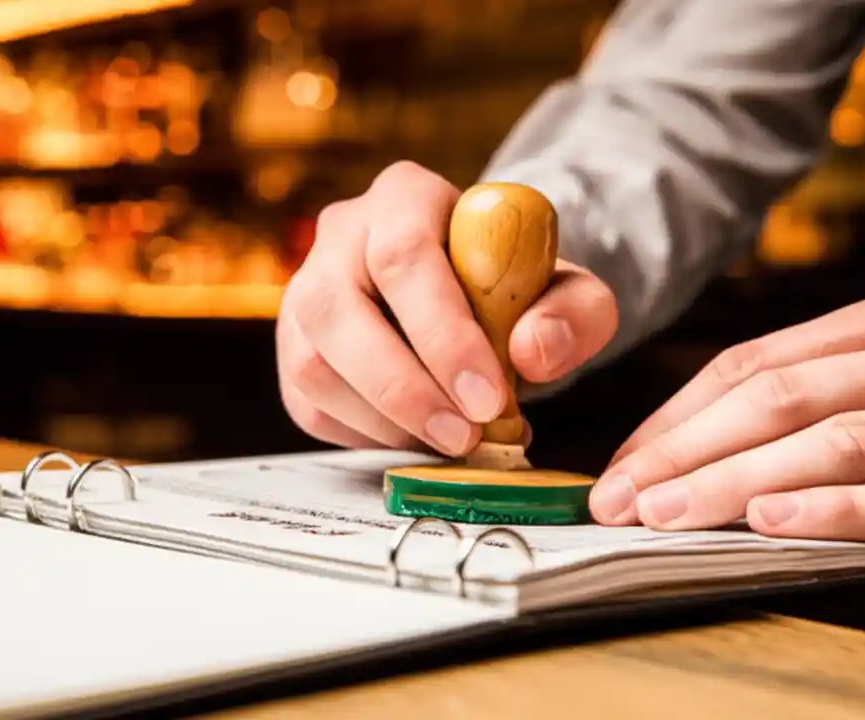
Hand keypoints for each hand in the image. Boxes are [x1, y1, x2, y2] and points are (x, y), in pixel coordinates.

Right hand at [276, 161, 617, 454]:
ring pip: (312, 363)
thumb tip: (533, 352)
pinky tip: (416, 437)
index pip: (403, 256)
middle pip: (337, 308)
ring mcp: (305, 291)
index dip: (441, 334)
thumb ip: (573, 313)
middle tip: (462, 436)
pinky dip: (363, 435)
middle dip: (403, 389)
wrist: (475, 295)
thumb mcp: (567, 287)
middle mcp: (340, 234)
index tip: (487, 396)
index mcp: (405, 196)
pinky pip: (308, 403)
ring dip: (383, 420)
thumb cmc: (515, 286)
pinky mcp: (292, 348)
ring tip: (447, 441)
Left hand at [591, 288, 864, 548]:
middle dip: (683, 451)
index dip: (675, 418)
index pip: (749, 364)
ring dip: (737, 479)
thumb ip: (829, 393)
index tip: (621, 466)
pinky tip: (776, 522)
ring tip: (668, 514)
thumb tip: (711, 452)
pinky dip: (845, 507)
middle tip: (618, 500)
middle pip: (773, 396)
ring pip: (835, 437)